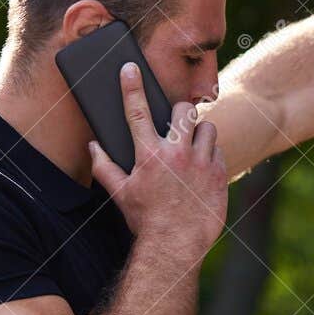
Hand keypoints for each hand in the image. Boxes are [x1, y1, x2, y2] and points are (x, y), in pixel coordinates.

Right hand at [89, 63, 227, 259]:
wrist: (176, 246)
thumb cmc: (146, 220)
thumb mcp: (120, 194)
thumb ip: (104, 167)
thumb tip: (93, 146)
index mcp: (148, 155)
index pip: (137, 111)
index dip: (131, 86)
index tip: (129, 68)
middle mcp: (177, 154)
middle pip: (184, 110)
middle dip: (181, 113)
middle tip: (176, 125)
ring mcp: (202, 163)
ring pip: (207, 128)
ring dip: (199, 134)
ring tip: (190, 149)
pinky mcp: (220, 174)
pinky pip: (218, 151)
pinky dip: (210, 155)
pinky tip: (202, 167)